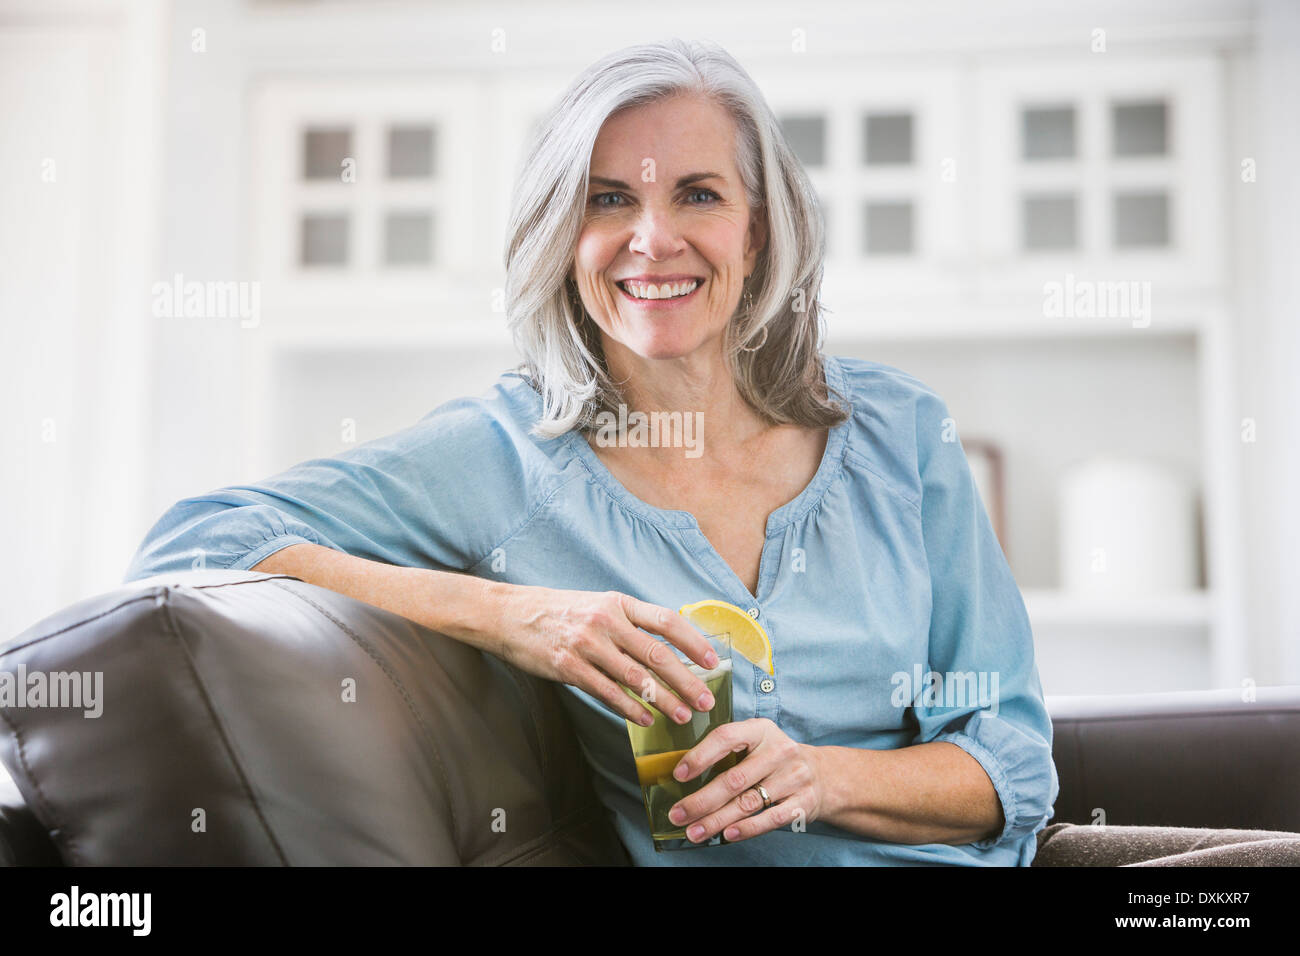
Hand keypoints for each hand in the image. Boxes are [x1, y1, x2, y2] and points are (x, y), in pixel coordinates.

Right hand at [496, 585, 720, 726]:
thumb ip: (629, 622)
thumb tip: (667, 648)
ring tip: (682, 716)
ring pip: (636, 677)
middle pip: (657, 654)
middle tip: (705, 701)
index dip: (693, 642)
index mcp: (618, 602)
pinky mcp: (569, 667)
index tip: (712, 662)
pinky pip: (607, 692)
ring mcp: (587, 644)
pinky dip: (630, 708)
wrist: (509, 614)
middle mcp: (606, 621)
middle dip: (686, 681)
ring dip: (663, 700)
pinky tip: (646, 719)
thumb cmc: (559, 611)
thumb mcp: (598, 604)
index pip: (666, 621)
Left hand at [666, 718, 827, 843]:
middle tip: (678, 814)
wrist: (823, 774)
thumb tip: (685, 774)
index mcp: (761, 730)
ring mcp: (793, 777)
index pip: (726, 737)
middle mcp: (779, 751)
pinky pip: (770, 818)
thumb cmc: (776, 759)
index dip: (700, 756)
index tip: (679, 774)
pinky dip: (747, 828)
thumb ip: (728, 752)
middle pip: (734, 779)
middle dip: (701, 800)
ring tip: (694, 832)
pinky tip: (727, 834)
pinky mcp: (803, 802)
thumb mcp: (757, 742)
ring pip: (748, 803)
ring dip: (716, 821)